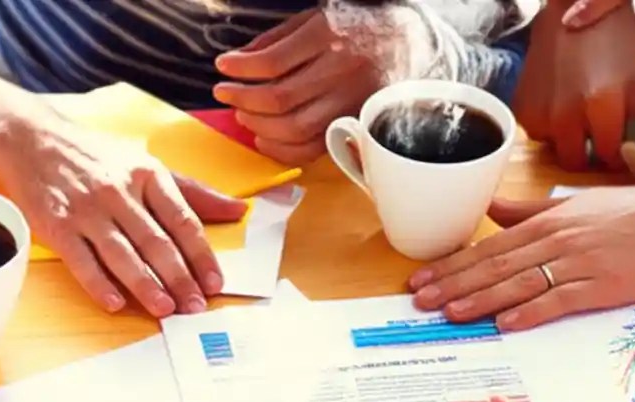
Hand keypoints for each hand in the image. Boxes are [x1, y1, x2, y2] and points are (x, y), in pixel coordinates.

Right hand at [0, 109, 247, 316]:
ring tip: (166, 309)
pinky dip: (98, 283)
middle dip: (180, 277)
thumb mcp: (147, 163)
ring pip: (122, 253)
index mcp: (147, 174)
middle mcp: (119, 191)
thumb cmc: (96, 155)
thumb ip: (193, 191)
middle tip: (196, 306)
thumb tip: (238, 209)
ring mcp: (86, 210)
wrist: (31, 139)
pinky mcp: (56, 225)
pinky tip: (115, 303)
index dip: (202, 254)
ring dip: (145, 284)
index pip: (183, 220)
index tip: (215, 282)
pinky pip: (81, 260)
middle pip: (156, 241)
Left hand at [214, 9, 383, 164]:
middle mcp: (341, 71)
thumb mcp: (317, 19)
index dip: (241, 68)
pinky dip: (282, 150)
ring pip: (295, 128)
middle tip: (226, 94)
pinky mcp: (353, 124)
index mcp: (330, 37)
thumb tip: (240, 60)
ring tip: (243, 114)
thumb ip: (277, 38)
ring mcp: (350, 101)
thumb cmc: (358, 28)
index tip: (223, 67)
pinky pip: (313, 148)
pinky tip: (264, 139)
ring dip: (259, 126)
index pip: (273, 61)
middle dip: (244, 100)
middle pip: (280, 99)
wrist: (410, 44)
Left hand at [409, 179, 634, 330]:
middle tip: (420, 301)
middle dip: (454, 284)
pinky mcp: (602, 285)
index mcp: (546, 223)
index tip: (421, 279)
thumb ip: (529, 211)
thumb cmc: (631, 212)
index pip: (488, 247)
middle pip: (495, 267)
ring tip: (450, 314)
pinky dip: (531, 312)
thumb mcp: (573, 205)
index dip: (452, 266)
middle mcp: (556, 242)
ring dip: (482, 300)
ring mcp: (578, 264)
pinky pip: (559, 300)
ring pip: (519, 284)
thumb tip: (491, 210)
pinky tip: (505, 324)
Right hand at [514, 0, 634, 175]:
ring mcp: (538, 112)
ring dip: (567, 139)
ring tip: (578, 111)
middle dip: (589, 152)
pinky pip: (535, 133)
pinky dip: (548, 125)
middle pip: (575, 162)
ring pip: (554, 149)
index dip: (616, 154)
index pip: (608, 157)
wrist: (574, 10)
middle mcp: (564, 115)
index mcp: (601, 107)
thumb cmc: (617, 46)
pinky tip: (560, 101)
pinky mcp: (520, 106)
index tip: (620, 143)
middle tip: (598, 132)